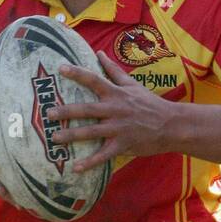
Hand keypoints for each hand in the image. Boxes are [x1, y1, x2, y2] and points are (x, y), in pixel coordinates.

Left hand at [46, 52, 171, 171]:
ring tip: (54, 138)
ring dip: (71, 135)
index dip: (77, 73)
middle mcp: (115, 110)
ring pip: (91, 132)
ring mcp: (119, 128)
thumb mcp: (133, 85)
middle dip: (67, 111)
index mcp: (116, 94)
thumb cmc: (150, 104)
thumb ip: (114, 70)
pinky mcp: (123, 145)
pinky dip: (89, 163)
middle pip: (87, 109)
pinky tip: (75, 168)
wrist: (171, 125)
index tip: (60, 68)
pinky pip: (103, 155)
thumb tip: (99, 53)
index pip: (94, 80)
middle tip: (48, 114)